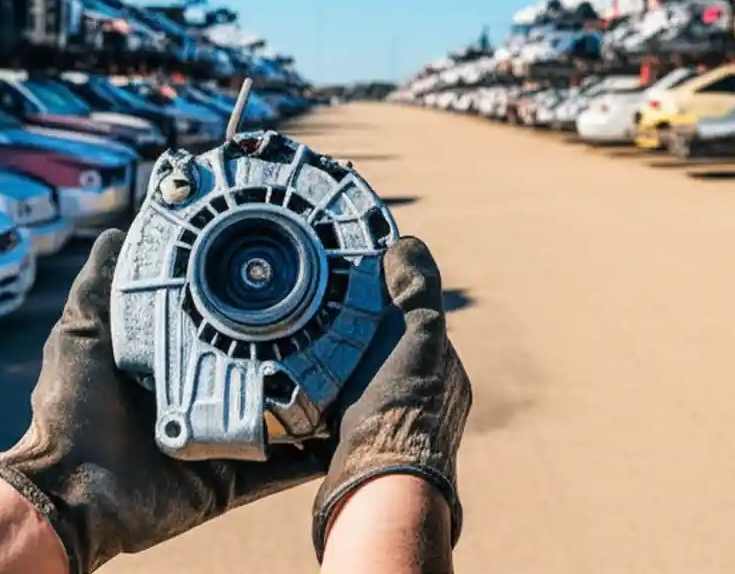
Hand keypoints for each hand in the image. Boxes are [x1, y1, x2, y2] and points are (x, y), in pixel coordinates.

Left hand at [0, 230, 330, 571]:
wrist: (68, 489)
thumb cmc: (69, 410)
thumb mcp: (81, 333)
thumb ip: (99, 286)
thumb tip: (115, 232)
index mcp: (173, 366)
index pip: (224, 327)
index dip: (254, 308)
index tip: (288, 279)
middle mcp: (201, 399)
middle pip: (261, 371)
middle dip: (298, 354)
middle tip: (338, 324)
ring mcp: (220, 441)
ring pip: (280, 417)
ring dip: (315, 402)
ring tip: (355, 375)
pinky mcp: (231, 480)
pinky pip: (280, 468)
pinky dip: (311, 454)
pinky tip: (342, 431)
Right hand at [312, 236, 472, 557]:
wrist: (377, 489)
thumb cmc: (402, 412)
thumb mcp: (418, 334)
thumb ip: (417, 289)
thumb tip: (407, 244)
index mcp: (443, 370)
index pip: (412, 317)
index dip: (382, 295)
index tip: (348, 280)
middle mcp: (424, 401)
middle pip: (379, 348)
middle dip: (351, 330)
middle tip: (312, 310)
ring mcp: (389, 429)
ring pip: (353, 379)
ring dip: (329, 364)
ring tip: (296, 343)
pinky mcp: (353, 451)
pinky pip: (330, 411)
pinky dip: (314, 396)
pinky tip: (291, 385)